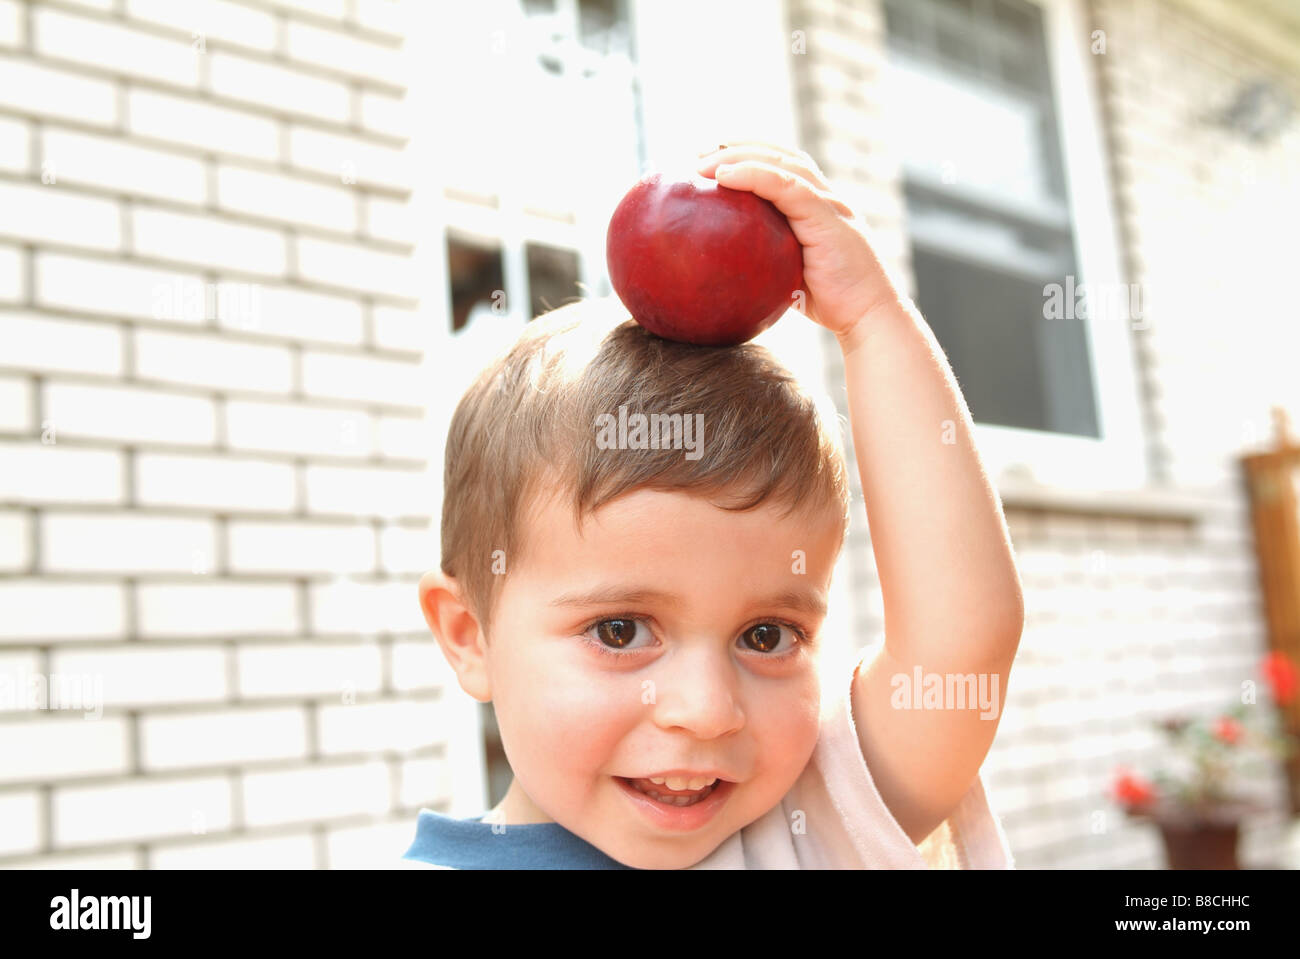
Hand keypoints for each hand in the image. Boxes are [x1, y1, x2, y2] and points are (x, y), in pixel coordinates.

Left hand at [696, 141, 905, 349]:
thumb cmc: (832, 302)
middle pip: (780, 155)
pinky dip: (754, 175)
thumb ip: (770, 261)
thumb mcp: (792, 275)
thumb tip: (727, 269)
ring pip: (782, 164)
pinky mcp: (827, 217)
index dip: (749, 154)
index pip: (783, 165)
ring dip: (739, 157)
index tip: (711, 157)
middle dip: (737, 147)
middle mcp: (825, 198)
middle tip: (697, 153)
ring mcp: (829, 204)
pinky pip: (787, 187)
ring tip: (702, 163)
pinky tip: (724, 176)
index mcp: (818, 207)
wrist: (869, 316)